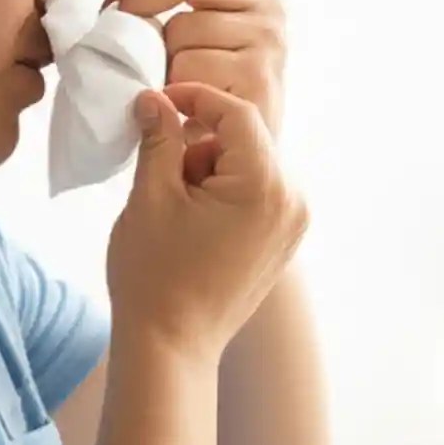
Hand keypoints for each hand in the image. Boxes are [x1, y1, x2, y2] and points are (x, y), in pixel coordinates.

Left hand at [98, 0, 286, 138]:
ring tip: (166, 87)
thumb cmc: (199, 96)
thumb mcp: (178, 37)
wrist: (233, 159)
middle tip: (111, 30)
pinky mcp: (259, 80)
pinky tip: (181, 107)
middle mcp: (267, 7)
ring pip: (184, 28)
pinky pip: (190, 69)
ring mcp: (268, 42)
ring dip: (159, 60)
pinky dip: (172, 90)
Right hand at [106, 83, 308, 365]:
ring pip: (248, 164)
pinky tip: (193, 221)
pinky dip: (224, 190)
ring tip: (176, 207)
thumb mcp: (150, 196)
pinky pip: (256, 191)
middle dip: (199, 143)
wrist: (172, 347)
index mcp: (264, 186)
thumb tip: (154, 98)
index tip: (159, 101)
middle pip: (245, 138)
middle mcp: (291, 200)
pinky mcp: (283, 239)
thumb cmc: (156, 277)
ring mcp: (292, 222)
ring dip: (209, 168)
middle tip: (160, 171)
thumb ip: (158, 138)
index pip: (237, 113)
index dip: (195, 97)